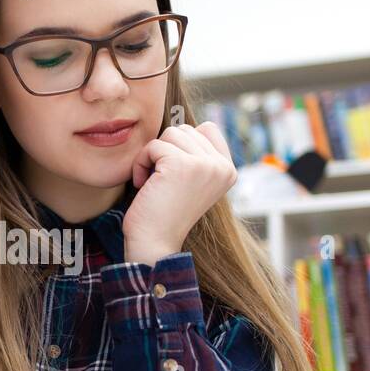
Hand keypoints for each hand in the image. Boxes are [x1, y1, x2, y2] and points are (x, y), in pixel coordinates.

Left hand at [124, 121, 236, 265]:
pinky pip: (153, 145)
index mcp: (228, 171)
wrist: (154, 244)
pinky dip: (141, 163)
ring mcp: (205, 165)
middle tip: (160, 180)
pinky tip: (144, 185)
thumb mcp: (190, 181)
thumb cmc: (164, 214)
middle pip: (185, 129)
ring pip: (170, 133)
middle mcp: (222, 167)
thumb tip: (180, 125)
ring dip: (152, 156)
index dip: (183, 144)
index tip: (173, 173)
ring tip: (153, 182)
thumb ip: (195, 154)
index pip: (208, 128)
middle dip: (165, 150)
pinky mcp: (182, 165)